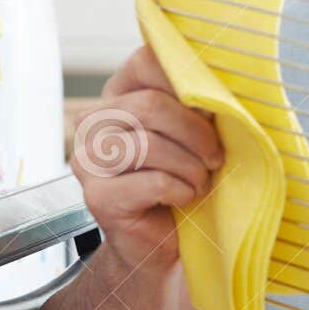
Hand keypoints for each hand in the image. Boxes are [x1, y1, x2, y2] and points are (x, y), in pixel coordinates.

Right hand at [70, 45, 224, 271]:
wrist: (165, 247)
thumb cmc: (181, 184)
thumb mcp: (192, 136)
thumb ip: (196, 105)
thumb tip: (220, 86)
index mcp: (117, 96)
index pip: (145, 62)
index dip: (185, 81)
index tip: (212, 108)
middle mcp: (94, 123)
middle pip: (150, 105)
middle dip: (196, 133)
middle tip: (215, 157)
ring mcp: (88, 160)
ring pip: (150, 144)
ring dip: (190, 167)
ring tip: (199, 182)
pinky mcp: (96, 196)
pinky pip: (152, 181)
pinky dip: (180, 191)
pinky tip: (183, 198)